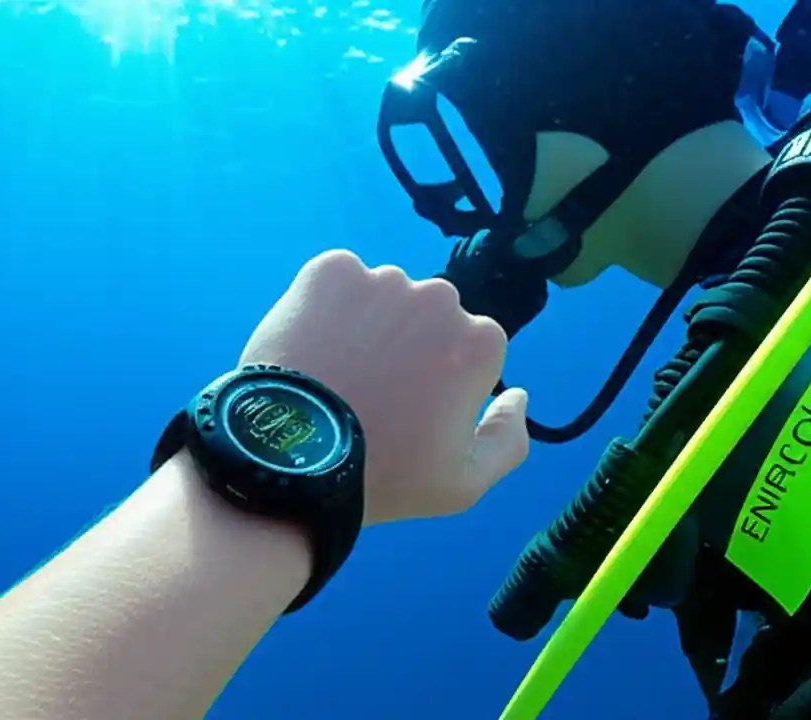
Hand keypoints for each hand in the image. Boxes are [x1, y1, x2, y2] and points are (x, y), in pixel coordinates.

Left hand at [239, 250, 529, 524]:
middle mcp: (439, 297)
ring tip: (336, 373)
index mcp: (480, 341)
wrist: (290, 461)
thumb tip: (519, 395)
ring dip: (369, 324)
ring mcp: (383, 279)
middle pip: (429, 317)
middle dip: (409, 345)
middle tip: (371, 392)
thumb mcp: (464, 484)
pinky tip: (313, 347)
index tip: (411, 410)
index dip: (441, 383)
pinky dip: (328, 305)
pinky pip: (338, 281)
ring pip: (384, 297)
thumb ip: (509, 440)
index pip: (470, 349)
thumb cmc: (384, 476)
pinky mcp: (330, 270)